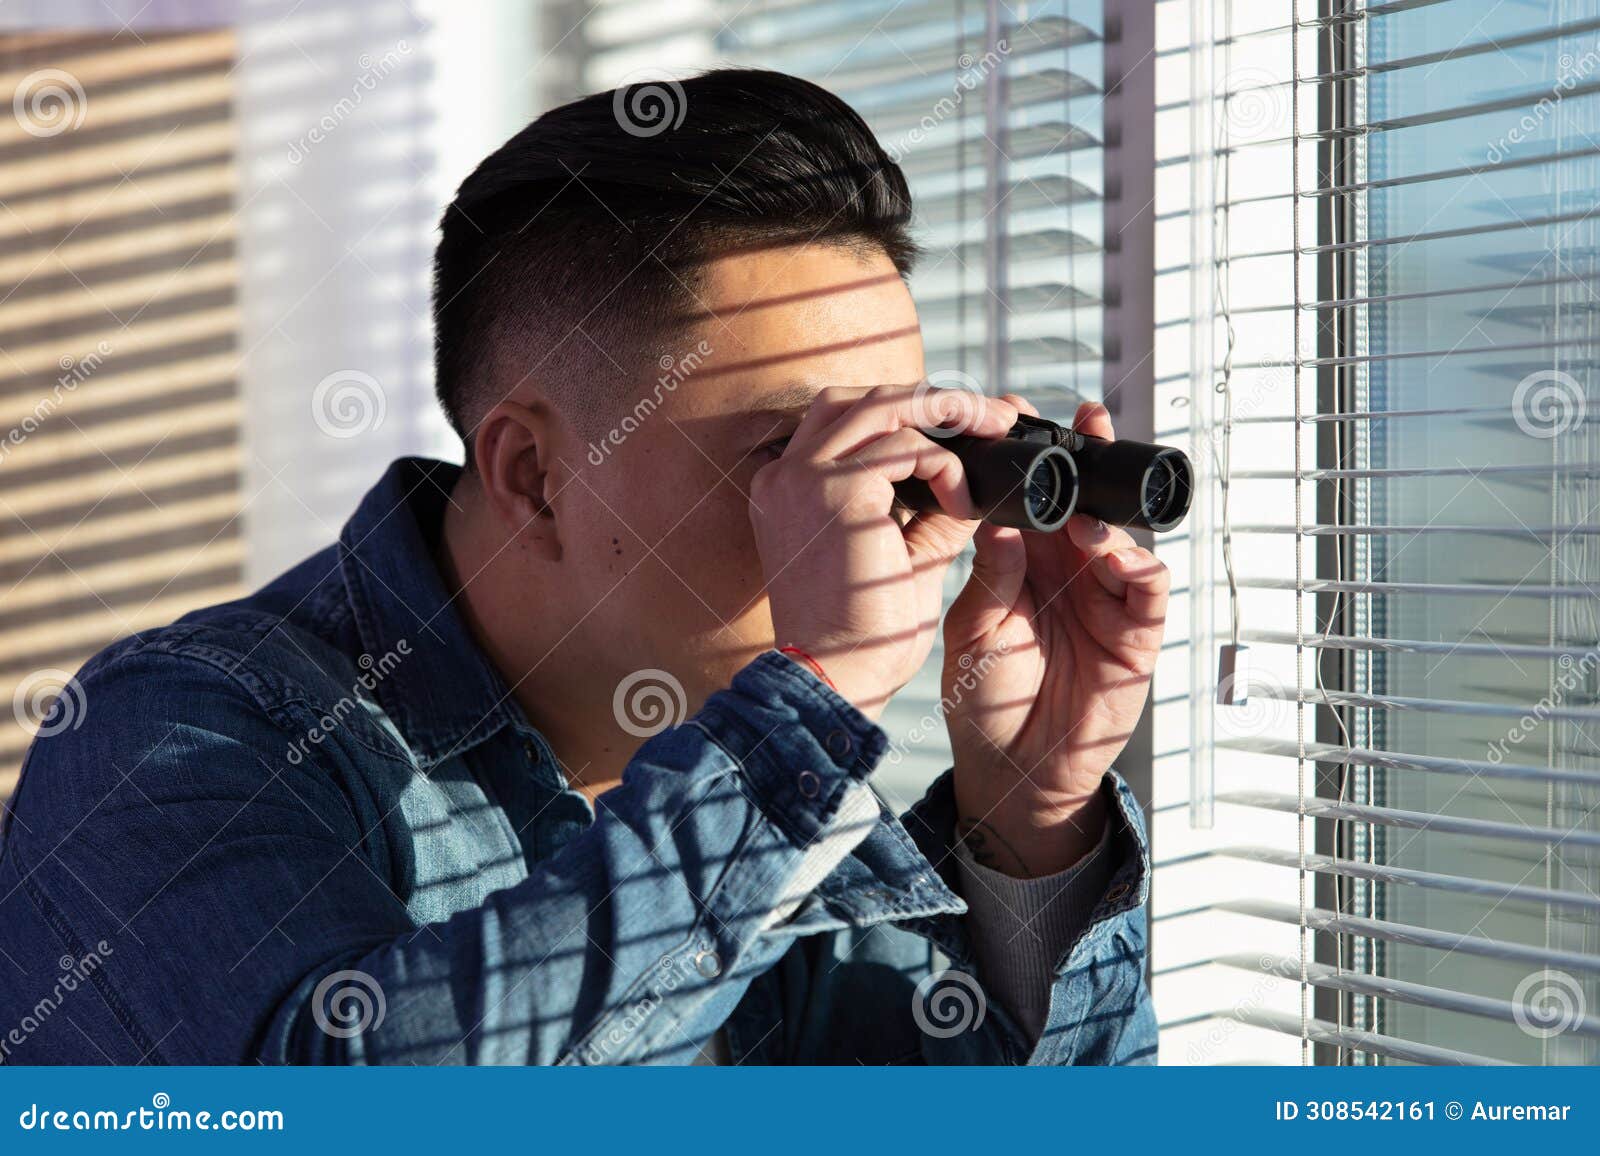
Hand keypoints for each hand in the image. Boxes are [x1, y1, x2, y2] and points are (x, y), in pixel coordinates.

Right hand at [749, 384, 1016, 720]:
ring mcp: (803, 478)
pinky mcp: (833, 491)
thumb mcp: (904, 555)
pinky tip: (962, 502)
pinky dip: (945, 466)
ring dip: (948, 411)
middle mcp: (785, 474)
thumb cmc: (862, 631)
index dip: (906, 414)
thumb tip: (976, 475)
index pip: (846, 421)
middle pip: (860, 398)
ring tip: (994, 429)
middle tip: (991, 415)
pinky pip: (904, 448)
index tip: (961, 427)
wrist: (834, 677)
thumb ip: (932, 511)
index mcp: (789, 489)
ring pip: (883, 406)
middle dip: (931, 398)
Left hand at [942, 400, 1169, 875]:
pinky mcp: (1136, 635)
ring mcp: (1106, 599)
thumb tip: (998, 518)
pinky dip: (1136, 565)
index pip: (1035, 497)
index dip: (1033, 458)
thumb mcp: (974, 629)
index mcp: (1024, 561)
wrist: (1012, 770)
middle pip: (1089, 501)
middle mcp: (1069, 571)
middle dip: (1090, 459)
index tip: (1019, 417)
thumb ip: (990, 576)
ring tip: (1082, 505)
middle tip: (1082, 421)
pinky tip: (1110, 554)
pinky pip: (1149, 589)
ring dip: (1108, 514)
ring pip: (1123, 536)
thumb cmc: (985, 700)